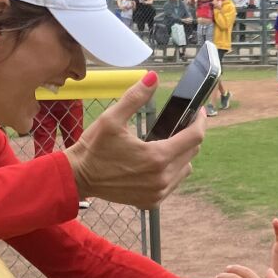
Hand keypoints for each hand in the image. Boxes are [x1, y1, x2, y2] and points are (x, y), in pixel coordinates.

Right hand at [65, 73, 204, 206]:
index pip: (194, 137)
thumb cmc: (94, 147)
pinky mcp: (151, 201)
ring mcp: (158, 192)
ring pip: (185, 169)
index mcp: (157, 156)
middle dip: (189, 136)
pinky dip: (171, 171)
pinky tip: (157, 162)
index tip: (198, 112)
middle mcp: (162, 177)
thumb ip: (135, 97)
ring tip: (167, 143)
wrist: (78, 178)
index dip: (200, 121)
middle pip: (191, 153)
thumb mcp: (112, 118)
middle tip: (180, 124)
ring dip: (181, 155)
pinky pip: (173, 183)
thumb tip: (152, 76)